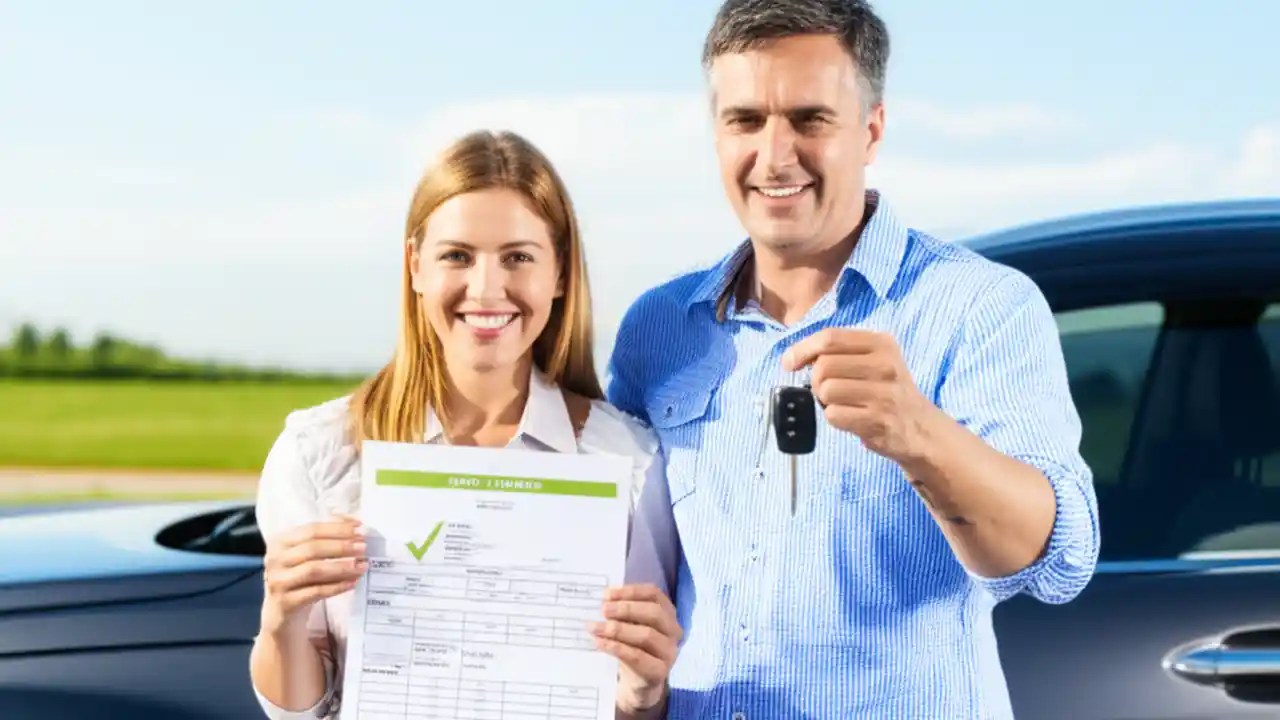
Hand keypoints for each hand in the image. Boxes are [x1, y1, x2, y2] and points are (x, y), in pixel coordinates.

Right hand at [260, 515, 367, 637]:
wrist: (282, 614)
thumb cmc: (299, 579)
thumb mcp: (308, 557)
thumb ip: (327, 538)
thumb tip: (353, 521)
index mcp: (280, 542)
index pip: (311, 530)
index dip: (337, 529)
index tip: (360, 529)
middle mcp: (275, 559)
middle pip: (312, 548)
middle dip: (341, 546)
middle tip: (363, 548)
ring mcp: (278, 581)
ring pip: (313, 570)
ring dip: (341, 566)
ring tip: (362, 566)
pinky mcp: (285, 602)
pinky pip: (315, 592)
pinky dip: (336, 586)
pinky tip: (353, 583)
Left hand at [590, 583, 681, 712]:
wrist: (639, 682)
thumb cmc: (634, 646)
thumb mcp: (630, 625)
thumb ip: (622, 611)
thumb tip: (604, 598)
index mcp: (667, 612)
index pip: (654, 594)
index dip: (631, 591)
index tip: (607, 594)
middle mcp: (673, 630)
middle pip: (654, 613)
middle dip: (626, 609)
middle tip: (604, 610)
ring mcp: (669, 652)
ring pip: (646, 635)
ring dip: (617, 629)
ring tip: (595, 627)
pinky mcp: (660, 671)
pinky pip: (637, 656)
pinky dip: (616, 647)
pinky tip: (599, 643)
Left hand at [782, 328, 935, 464]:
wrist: (919, 426)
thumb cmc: (886, 390)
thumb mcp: (873, 359)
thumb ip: (838, 351)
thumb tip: (794, 357)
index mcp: (882, 343)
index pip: (830, 337)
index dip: (802, 349)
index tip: (790, 362)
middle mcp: (886, 366)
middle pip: (823, 366)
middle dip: (815, 380)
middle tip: (827, 389)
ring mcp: (884, 394)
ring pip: (826, 391)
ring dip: (824, 401)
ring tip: (841, 403)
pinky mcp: (878, 421)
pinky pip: (834, 415)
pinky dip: (833, 418)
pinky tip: (849, 417)